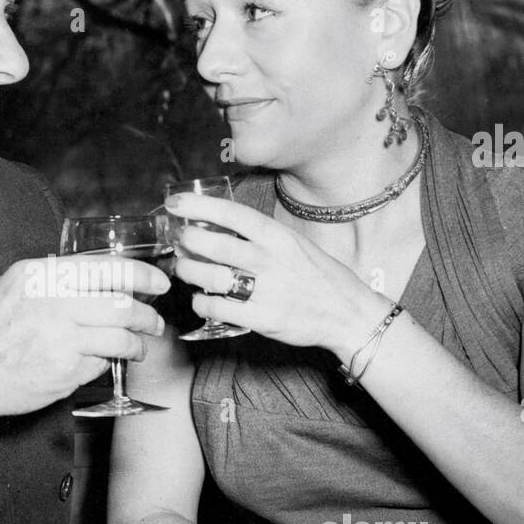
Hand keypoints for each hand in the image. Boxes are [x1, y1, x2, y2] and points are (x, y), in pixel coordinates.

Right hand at [0, 256, 169, 420]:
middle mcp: (54, 302)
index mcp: (41, 275)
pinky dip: (106, 363)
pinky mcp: (64, 371)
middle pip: (123, 305)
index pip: (107, 268)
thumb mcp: (12, 286)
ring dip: (137, 344)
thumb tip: (100, 281)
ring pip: (121, 338)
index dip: (142, 276)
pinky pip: (101, 364)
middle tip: (155, 322)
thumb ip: (53, 280)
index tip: (159, 282)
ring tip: (138, 347)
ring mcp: (61, 338)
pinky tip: (100, 362)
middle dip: (148, 316)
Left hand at [165, 192, 383, 354]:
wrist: (348, 314)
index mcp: (279, 236)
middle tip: (178, 241)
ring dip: (188, 270)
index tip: (176, 203)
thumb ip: (261, 234)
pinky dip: (201, 301)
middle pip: (215, 245)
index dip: (200, 207)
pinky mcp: (262, 319)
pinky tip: (201, 298)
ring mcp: (266, 290)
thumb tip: (218, 225)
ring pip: (211, 276)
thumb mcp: (295, 243)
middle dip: (187, 241)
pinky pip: (218, 308)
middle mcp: (271, 260)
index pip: (233, 214)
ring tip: (184, 268)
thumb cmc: (319, 276)